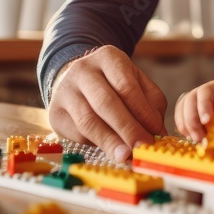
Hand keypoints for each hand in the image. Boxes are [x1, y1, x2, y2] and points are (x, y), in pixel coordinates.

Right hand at [47, 45, 166, 161]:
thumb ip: (151, 104)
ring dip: (109, 141)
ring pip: (88, 120)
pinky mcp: (55, 113)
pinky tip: (110, 150)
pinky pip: (76, 133)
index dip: (142, 112)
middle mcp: (83, 70)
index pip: (126, 85)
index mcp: (108, 57)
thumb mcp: (137, 83)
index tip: (155, 133)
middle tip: (142, 148)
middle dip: (126, 128)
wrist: (76, 80)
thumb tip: (158, 132)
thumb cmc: (114, 83)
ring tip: (126, 156)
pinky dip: (95, 144)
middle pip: (105, 102)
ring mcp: (65, 91)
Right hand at [174, 81, 213, 142]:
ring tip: (197, 140)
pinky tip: (190, 137)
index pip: (204, 92)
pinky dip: (183, 128)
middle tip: (200, 137)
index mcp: (213, 87)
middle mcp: (199, 91)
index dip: (203, 106)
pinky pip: (179, 118)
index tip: (206, 121)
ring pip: (181, 110)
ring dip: (187, 127)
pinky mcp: (185, 110)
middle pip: (189, 102)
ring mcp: (190, 100)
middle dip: (193, 121)